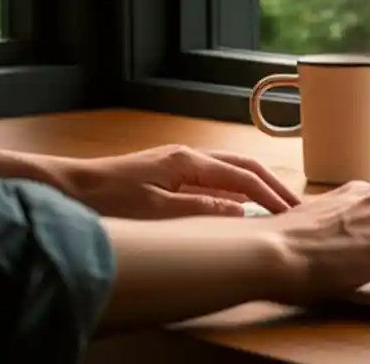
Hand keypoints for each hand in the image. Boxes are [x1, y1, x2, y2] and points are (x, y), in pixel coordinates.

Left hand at [59, 145, 301, 217]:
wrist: (72, 188)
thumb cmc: (110, 200)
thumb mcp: (158, 210)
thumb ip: (202, 209)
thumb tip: (242, 212)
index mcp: (188, 162)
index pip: (243, 177)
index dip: (270, 196)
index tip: (292, 213)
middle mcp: (189, 156)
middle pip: (244, 167)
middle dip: (272, 186)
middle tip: (297, 206)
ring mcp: (180, 163)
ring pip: (232, 170)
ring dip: (257, 186)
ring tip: (279, 205)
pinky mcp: (171, 173)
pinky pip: (216, 178)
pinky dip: (237, 189)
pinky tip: (243, 205)